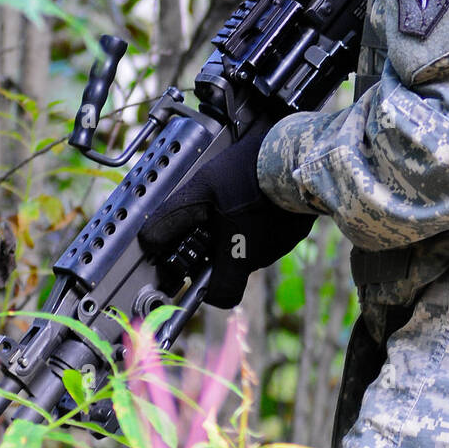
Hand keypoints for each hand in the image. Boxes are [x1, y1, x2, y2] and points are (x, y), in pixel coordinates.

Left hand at [139, 135, 314, 307]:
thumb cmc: (248, 172)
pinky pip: (275, 229)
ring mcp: (286, 240)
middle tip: (211, 218)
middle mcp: (265, 255)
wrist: (297, 151)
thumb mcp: (200, 189)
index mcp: (240, 256)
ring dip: (242, 229)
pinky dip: (264, 217)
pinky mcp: (299, 223)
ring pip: (255, 245)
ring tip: (234, 197)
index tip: (195, 265)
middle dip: (221, 246)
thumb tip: (149, 241)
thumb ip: (173, 217)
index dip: (206, 286)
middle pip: (235, 265)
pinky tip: (257, 192)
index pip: (222, 296)